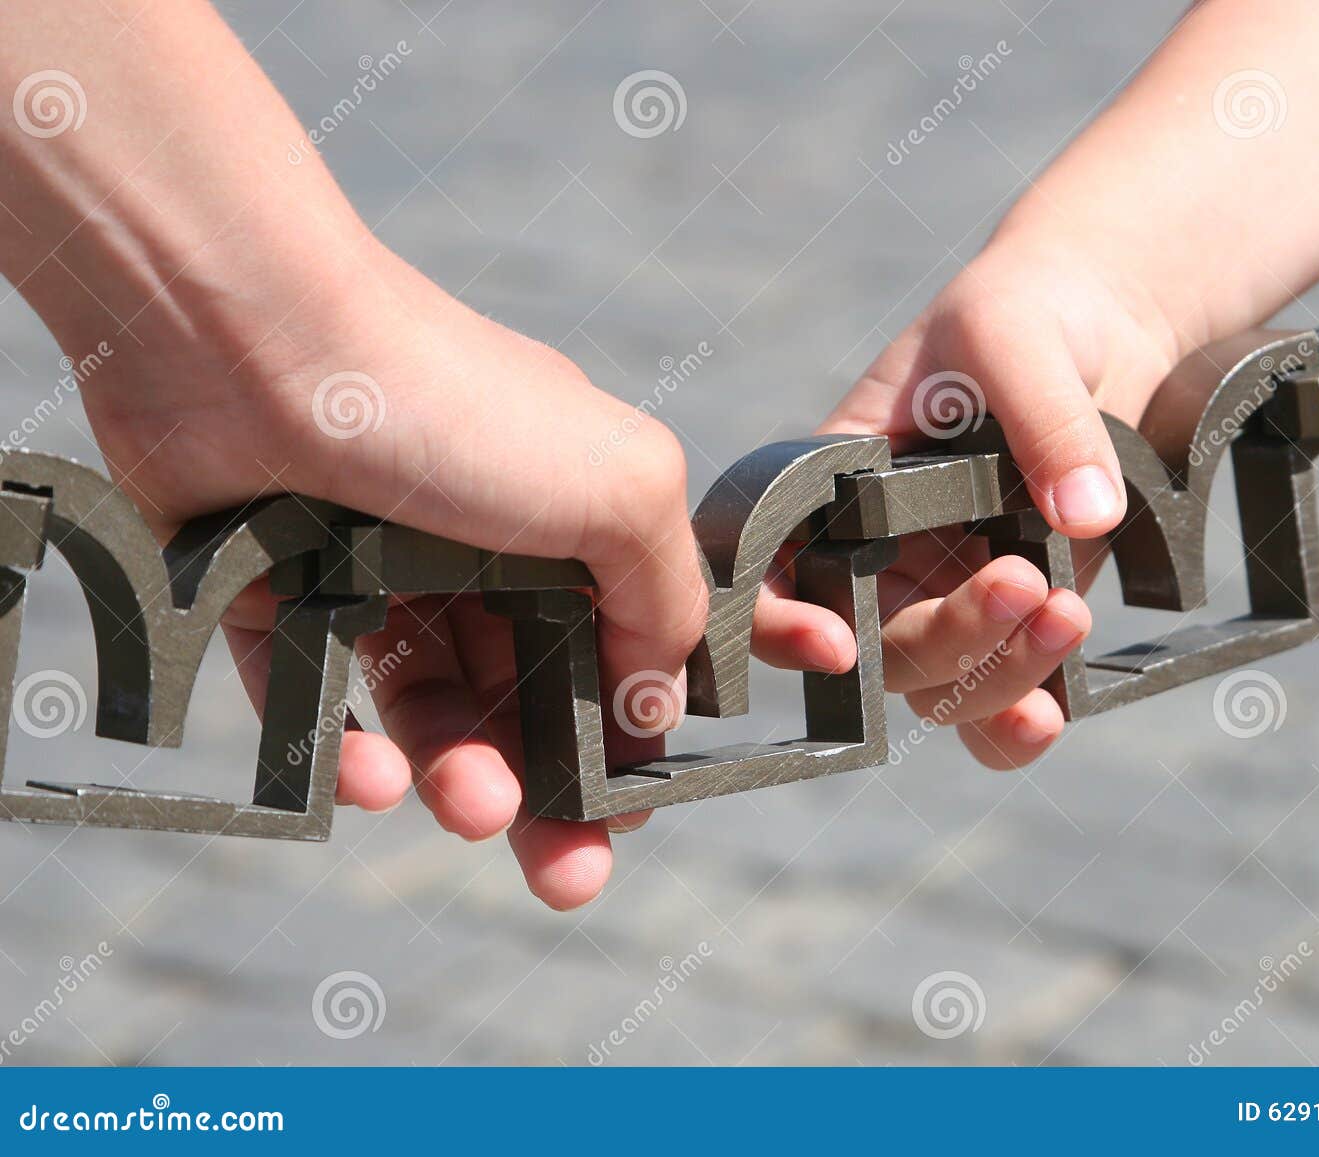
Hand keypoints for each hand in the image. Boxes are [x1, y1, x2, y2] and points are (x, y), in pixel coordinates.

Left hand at [64, 236, 706, 909]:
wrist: (255, 339)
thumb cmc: (458, 406)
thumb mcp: (621, 489)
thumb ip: (668, 601)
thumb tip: (662, 704)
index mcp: (572, 518)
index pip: (617, 652)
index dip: (629, 741)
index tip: (631, 815)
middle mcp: (481, 546)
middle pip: (527, 700)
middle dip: (552, 793)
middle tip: (569, 876)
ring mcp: (379, 572)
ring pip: (432, 711)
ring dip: (461, 775)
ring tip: (466, 809)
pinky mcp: (279, 596)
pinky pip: (319, 701)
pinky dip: (350, 752)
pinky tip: (372, 780)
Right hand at [753, 234, 1178, 767]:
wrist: (1103, 324)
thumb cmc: (1026, 309)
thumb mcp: (1015, 332)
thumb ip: (1043, 417)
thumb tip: (1084, 516)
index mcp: (839, 486)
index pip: (772, 567)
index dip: (778, 623)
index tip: (837, 643)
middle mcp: (879, 554)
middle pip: (874, 648)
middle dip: (945, 637)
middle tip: (1022, 582)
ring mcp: (948, 593)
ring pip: (937, 688)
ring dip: (998, 678)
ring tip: (1069, 615)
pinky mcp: (1016, 619)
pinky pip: (996, 703)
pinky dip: (1017, 724)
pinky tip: (1055, 710)